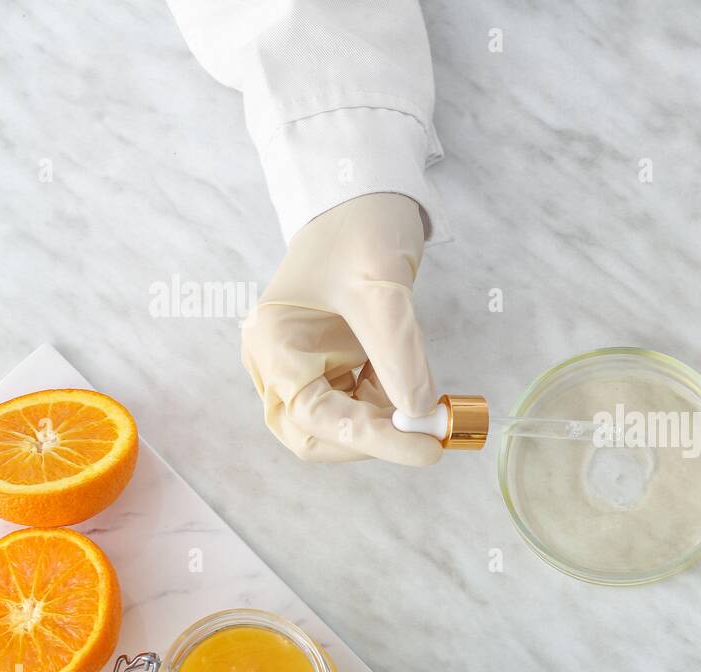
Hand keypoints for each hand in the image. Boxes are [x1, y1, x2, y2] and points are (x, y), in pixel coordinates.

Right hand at [242, 193, 442, 464]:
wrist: (364, 195)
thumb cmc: (359, 229)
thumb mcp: (382, 290)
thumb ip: (399, 354)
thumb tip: (419, 412)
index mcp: (272, 344)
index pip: (317, 418)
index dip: (373, 440)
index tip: (427, 446)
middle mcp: (278, 363)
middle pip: (316, 437)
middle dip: (372, 441)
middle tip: (427, 432)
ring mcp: (304, 366)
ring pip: (339, 428)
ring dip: (385, 427)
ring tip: (427, 404)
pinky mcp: (333, 365)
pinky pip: (359, 405)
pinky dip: (391, 408)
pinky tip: (416, 387)